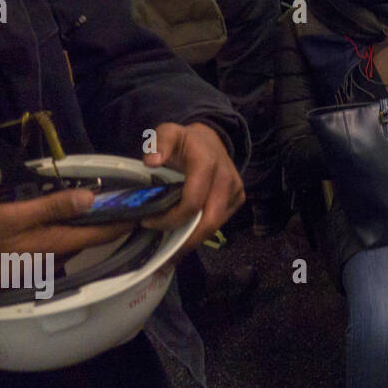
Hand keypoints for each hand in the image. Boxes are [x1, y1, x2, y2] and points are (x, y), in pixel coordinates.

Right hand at [0, 190, 130, 305]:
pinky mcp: (26, 264)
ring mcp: (39, 263)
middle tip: (131, 201)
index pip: (103, 234)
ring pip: (75, 242)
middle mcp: (53, 258)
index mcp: (54, 244)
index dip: (126, 221)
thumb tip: (91, 198)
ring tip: (108, 205)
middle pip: (92, 238)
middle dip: (113, 221)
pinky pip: (57, 245)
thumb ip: (51, 207)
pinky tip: (68, 218)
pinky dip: (70, 231)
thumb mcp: (9, 217)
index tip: (146, 207)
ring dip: (92, 226)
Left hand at [142, 122, 244, 251]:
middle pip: (209, 221)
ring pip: (216, 225)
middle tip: (164, 253)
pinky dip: (203, 231)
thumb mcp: (168, 133)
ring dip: (194, 239)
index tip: (148, 222)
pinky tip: (186, 235)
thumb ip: (159, 143)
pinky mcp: (238, 198)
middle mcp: (226, 179)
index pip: (193, 202)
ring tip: (172, 250)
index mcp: (207, 164)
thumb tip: (152, 162)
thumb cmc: (185, 140)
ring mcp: (235, 190)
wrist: (210, 139)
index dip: (170, 218)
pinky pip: (220, 221)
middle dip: (186, 240)